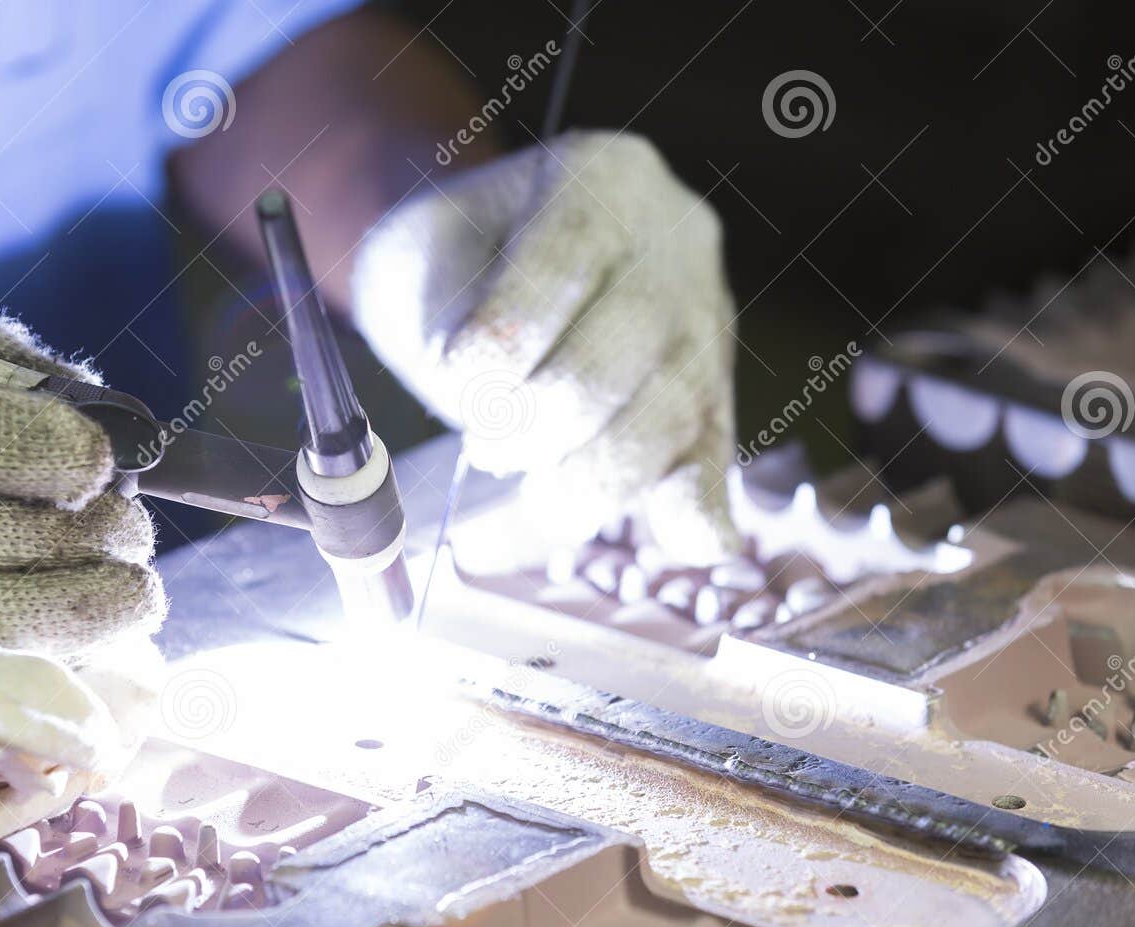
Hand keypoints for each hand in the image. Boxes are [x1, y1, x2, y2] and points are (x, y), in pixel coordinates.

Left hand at [352, 131, 740, 562]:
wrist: (492, 257)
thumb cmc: (452, 258)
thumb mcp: (420, 256)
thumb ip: (447, 317)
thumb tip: (486, 406)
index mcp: (602, 176)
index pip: (563, 266)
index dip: (501, 347)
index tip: (457, 381)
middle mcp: (675, 240)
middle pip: (619, 357)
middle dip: (539, 424)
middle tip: (486, 448)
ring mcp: (705, 318)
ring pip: (668, 419)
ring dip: (586, 482)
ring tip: (525, 505)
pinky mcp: (713, 391)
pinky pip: (714, 457)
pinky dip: (696, 510)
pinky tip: (684, 543)